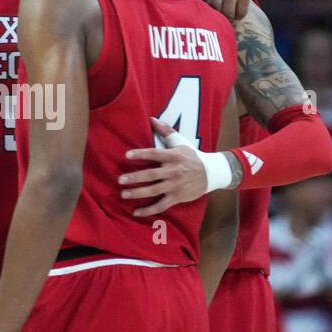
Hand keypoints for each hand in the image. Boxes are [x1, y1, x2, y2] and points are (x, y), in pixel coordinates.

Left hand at [118, 118, 240, 215]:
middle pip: (152, 174)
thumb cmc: (192, 156)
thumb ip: (165, 131)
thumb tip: (152, 118)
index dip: (141, 154)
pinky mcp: (177, 197)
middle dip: (135, 177)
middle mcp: (173, 171)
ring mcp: (175, 185)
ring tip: (124, 194)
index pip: (155, 154)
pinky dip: (149, 210)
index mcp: (173, 156)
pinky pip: (161, 205)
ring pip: (154, 190)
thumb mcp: (180, 142)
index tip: (127, 155)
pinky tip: (136, 212)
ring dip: (138, 193)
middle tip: (120, 180)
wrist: (211, 173)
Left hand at [185, 0, 253, 20]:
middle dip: (214, 15)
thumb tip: (177, 10)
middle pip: (214, 7)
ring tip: (224, 15)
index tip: (180, 2)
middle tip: (213, 17)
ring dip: (227, 18)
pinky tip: (234, 11)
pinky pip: (241, 11)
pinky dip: (238, 16)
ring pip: (228, 12)